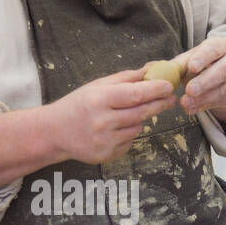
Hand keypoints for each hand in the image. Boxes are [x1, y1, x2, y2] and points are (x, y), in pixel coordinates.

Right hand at [49, 67, 176, 163]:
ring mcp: (105, 140)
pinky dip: (128, 133)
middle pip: (141, 112)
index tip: (169, 86)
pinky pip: (129, 141)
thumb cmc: (77, 105)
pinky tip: (115, 129)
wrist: (54, 132)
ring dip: (139, 119)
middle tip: (170, 99)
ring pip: (137, 128)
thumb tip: (151, 69)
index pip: (135, 94)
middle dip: (159, 104)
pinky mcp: (107, 154)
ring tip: (126, 114)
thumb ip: (125, 78)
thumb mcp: (96, 86)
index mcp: (99, 99)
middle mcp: (103, 121)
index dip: (155, 90)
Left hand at [178, 37, 225, 127]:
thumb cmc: (204, 63)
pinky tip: (190, 109)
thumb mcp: (193, 57)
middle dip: (204, 81)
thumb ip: (181, 63)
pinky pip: (219, 102)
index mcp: (220, 46)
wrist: (224, 75)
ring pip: (222, 89)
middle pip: (222, 71)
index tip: (192, 66)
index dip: (203, 58)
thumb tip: (167, 71)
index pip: (214, 49)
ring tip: (185, 102)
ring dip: (203, 98)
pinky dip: (203, 106)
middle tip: (189, 90)